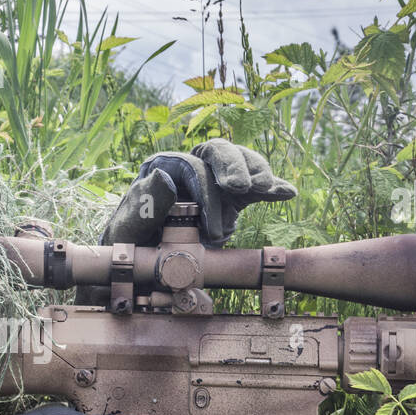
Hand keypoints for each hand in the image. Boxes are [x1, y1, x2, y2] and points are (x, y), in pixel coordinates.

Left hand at [98, 138, 295, 247]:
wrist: (141, 261)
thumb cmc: (130, 244)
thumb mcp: (128, 228)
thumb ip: (143, 204)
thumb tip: (163, 176)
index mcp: (165, 167)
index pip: (192, 166)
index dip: (209, 182)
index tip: (220, 201)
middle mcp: (191, 166)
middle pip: (219, 154)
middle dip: (236, 167)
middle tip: (244, 188)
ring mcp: (214, 180)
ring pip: (240, 164)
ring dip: (257, 175)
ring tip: (269, 190)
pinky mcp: (231, 196)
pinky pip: (253, 188)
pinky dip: (271, 188)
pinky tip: (287, 192)